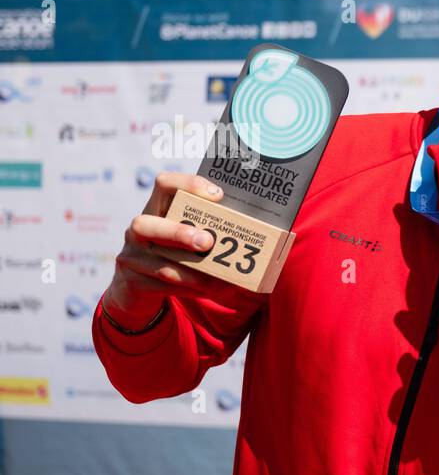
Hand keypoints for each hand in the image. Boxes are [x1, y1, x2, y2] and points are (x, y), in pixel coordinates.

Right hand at [102, 172, 248, 327]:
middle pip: (145, 223)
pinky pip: (161, 285)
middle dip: (178, 233)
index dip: (188, 185)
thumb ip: (213, 231)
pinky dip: (189, 288)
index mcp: (157, 209)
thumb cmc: (177, 256)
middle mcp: (139, 229)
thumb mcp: (187, 239)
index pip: (164, 184)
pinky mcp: (132, 281)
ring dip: (192, 272)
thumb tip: (271, 234)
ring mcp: (131, 256)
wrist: (139, 289)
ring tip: (218, 281)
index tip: (218, 195)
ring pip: (159, 262)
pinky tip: (208, 290)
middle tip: (207, 242)